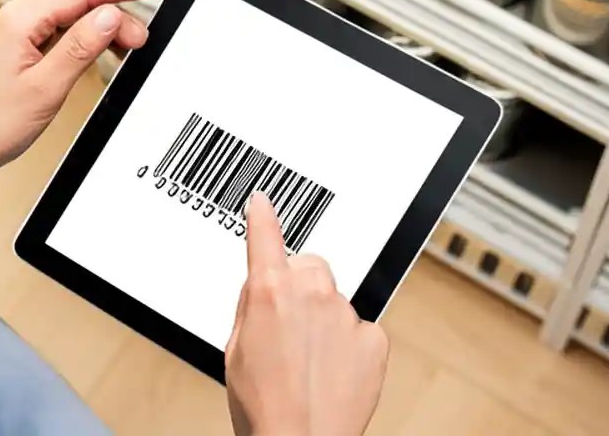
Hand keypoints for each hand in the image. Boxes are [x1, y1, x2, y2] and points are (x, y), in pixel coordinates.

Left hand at [0, 0, 162, 177]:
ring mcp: (23, 30)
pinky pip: (68, 30)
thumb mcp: (47, 86)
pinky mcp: (28, 45)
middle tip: (141, 39)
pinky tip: (106, 49)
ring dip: (106, 27)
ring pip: (77, 14)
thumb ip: (80, 47)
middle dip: (118, 13)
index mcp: (22, 19)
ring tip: (129, 47)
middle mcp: (21, 17)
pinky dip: (92, 37)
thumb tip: (110, 16)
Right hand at [226, 193, 388, 435]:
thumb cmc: (262, 407)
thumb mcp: (234, 351)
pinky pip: (359, 329)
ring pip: (334, 301)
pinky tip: (332, 372)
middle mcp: (311, 293)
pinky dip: (348, 345)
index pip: (266, 238)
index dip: (263, 217)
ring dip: (323, 320)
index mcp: (270, 293)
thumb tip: (261, 287)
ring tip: (308, 363)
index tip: (263, 202)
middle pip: (308, 269)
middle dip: (298, 288)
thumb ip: (251, 307)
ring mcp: (346, 314)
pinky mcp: (374, 337)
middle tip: (285, 329)